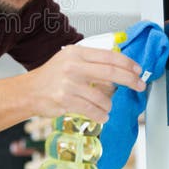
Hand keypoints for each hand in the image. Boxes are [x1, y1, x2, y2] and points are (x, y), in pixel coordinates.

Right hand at [25, 44, 143, 122]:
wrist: (28, 91)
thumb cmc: (51, 76)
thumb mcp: (69, 60)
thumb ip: (91, 61)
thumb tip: (119, 67)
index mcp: (76, 53)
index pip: (109, 56)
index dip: (127, 63)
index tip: (138, 70)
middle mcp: (73, 66)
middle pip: (111, 73)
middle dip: (130, 80)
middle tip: (140, 85)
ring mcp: (69, 84)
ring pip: (103, 96)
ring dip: (109, 104)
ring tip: (105, 105)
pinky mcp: (66, 100)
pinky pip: (93, 110)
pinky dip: (101, 115)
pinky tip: (102, 115)